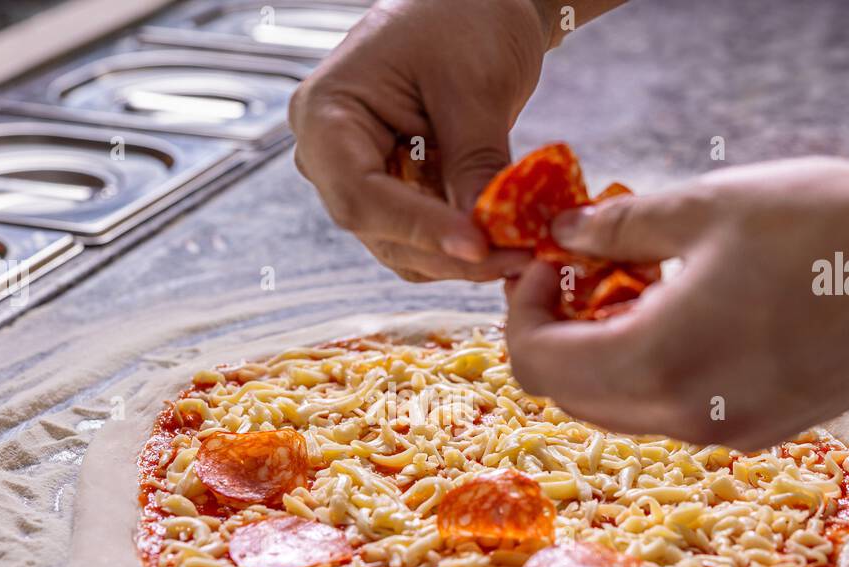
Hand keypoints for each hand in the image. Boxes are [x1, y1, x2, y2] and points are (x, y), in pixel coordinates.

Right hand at [289, 0, 552, 281]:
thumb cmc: (461, 16)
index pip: (361, 195)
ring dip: (461, 259)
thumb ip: (474, 162)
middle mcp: (330, 158)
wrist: (473, 4)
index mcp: (326, 116)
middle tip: (517, 258)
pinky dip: (464, 246)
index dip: (419, 229)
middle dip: (449, 252)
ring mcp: (360, 180)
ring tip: (522, 252)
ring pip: (403, 248)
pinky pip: (422, 240)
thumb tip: (485, 235)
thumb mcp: (473, 86)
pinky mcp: (394, 194)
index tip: (477, 246)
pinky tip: (507, 241)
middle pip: (380, 231)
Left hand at [506, 156, 848, 449]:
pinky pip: (676, 412)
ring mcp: (730, 434)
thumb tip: (563, 235)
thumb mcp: (707, 207)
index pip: (539, 367)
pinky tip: (686, 312)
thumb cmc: (830, 227)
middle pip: (572, 398)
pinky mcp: (766, 430)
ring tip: (637, 286)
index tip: (544, 266)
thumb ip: (618, 229)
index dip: (521, 314)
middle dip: (555, 337)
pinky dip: (654, 370)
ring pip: (623, 410)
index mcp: (660, 363)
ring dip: (604, 354)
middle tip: (578, 275)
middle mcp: (688, 419)